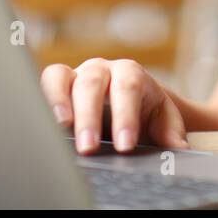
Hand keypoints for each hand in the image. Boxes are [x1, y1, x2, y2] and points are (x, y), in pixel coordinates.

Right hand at [41, 57, 190, 153]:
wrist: (132, 100)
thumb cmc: (146, 111)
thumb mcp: (164, 119)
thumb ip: (171, 131)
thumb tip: (177, 147)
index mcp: (130, 73)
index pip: (127, 88)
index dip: (125, 116)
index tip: (125, 145)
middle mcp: (100, 69)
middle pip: (91, 83)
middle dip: (89, 117)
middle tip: (89, 147)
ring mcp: (75, 75)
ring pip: (60, 76)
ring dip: (57, 102)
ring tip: (59, 128)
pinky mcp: (55, 87)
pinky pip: (43, 85)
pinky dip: (40, 100)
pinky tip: (42, 124)